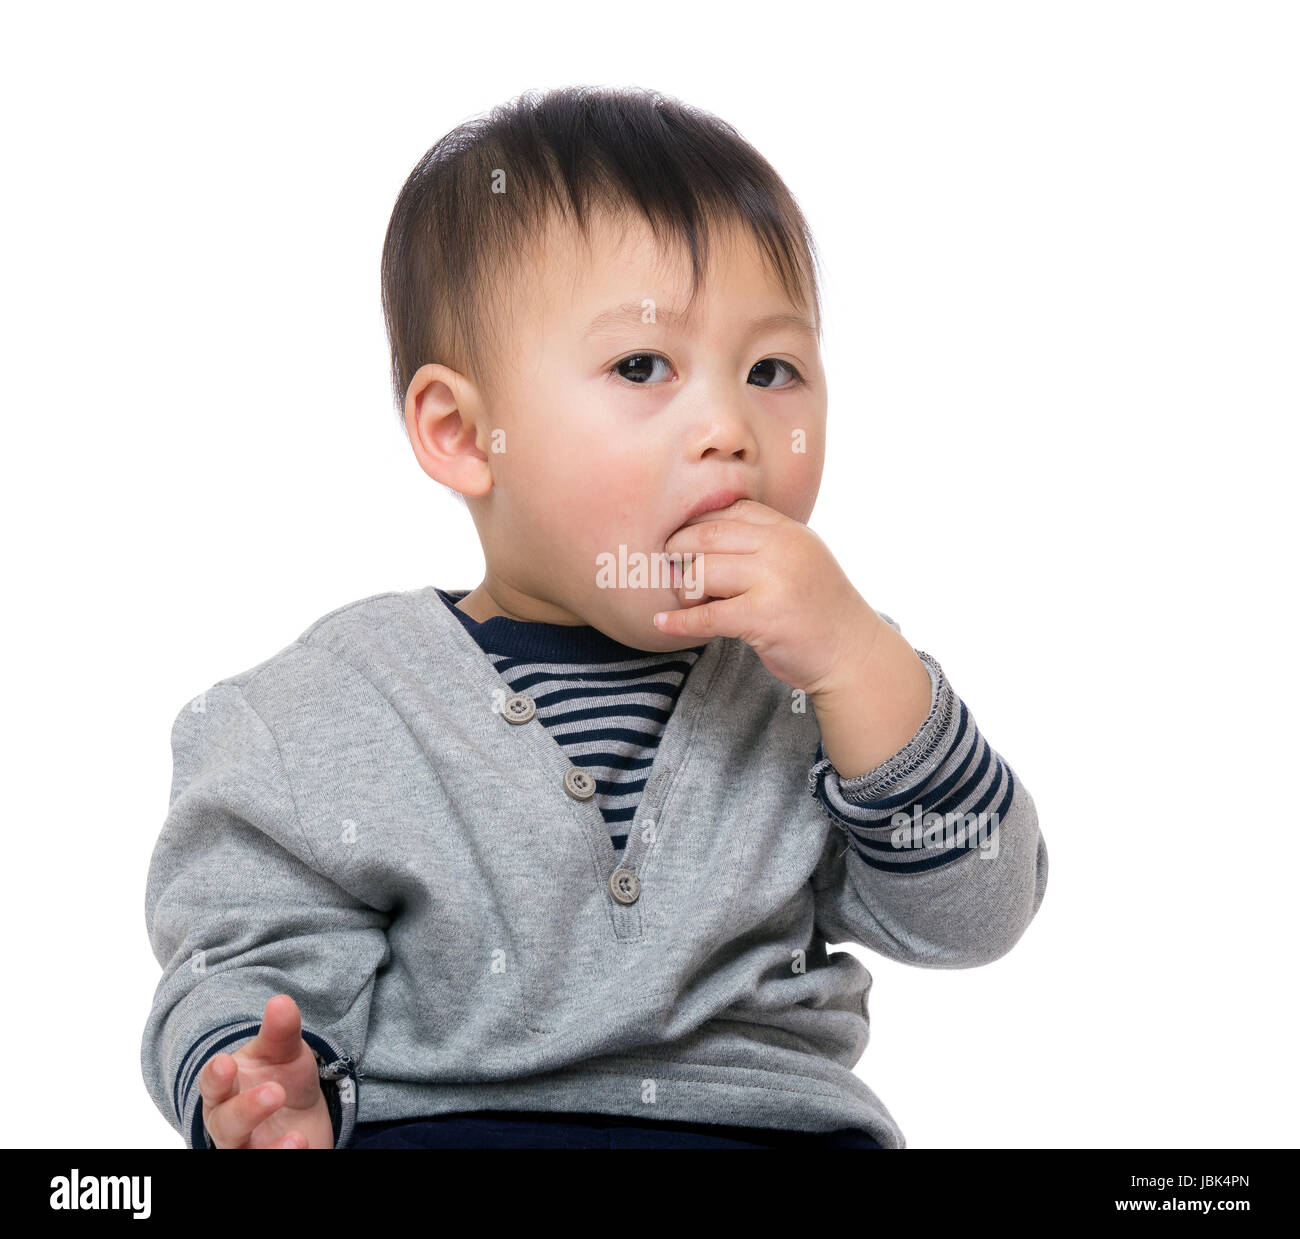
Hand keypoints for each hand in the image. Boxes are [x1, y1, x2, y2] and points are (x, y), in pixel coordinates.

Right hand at [197, 993, 334, 1148]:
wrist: (299, 1116)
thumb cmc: (280, 1079)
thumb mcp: (284, 1053)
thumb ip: (281, 1032)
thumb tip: (281, 1001)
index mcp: (225, 1092)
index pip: (212, 1085)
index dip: (216, 1077)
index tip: (225, 1062)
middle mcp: (230, 1128)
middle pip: (227, 1125)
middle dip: (246, 1111)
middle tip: (274, 1092)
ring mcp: (250, 1152)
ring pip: (246, 1158)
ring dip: (271, 1151)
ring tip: (296, 1140)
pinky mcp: (271, 1163)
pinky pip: (273, 1167)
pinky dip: (288, 1161)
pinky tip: (306, 1148)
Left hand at [654, 499, 888, 700]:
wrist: (854, 653)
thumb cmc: (819, 609)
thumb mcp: (799, 558)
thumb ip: (763, 542)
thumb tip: (702, 535)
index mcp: (788, 530)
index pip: (728, 511)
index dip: (696, 524)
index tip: (679, 539)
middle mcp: (781, 548)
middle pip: (707, 535)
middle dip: (679, 549)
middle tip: (669, 565)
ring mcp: (774, 581)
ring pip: (702, 572)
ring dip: (684, 588)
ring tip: (686, 600)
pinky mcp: (764, 617)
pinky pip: (706, 615)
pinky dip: (679, 621)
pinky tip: (663, 624)